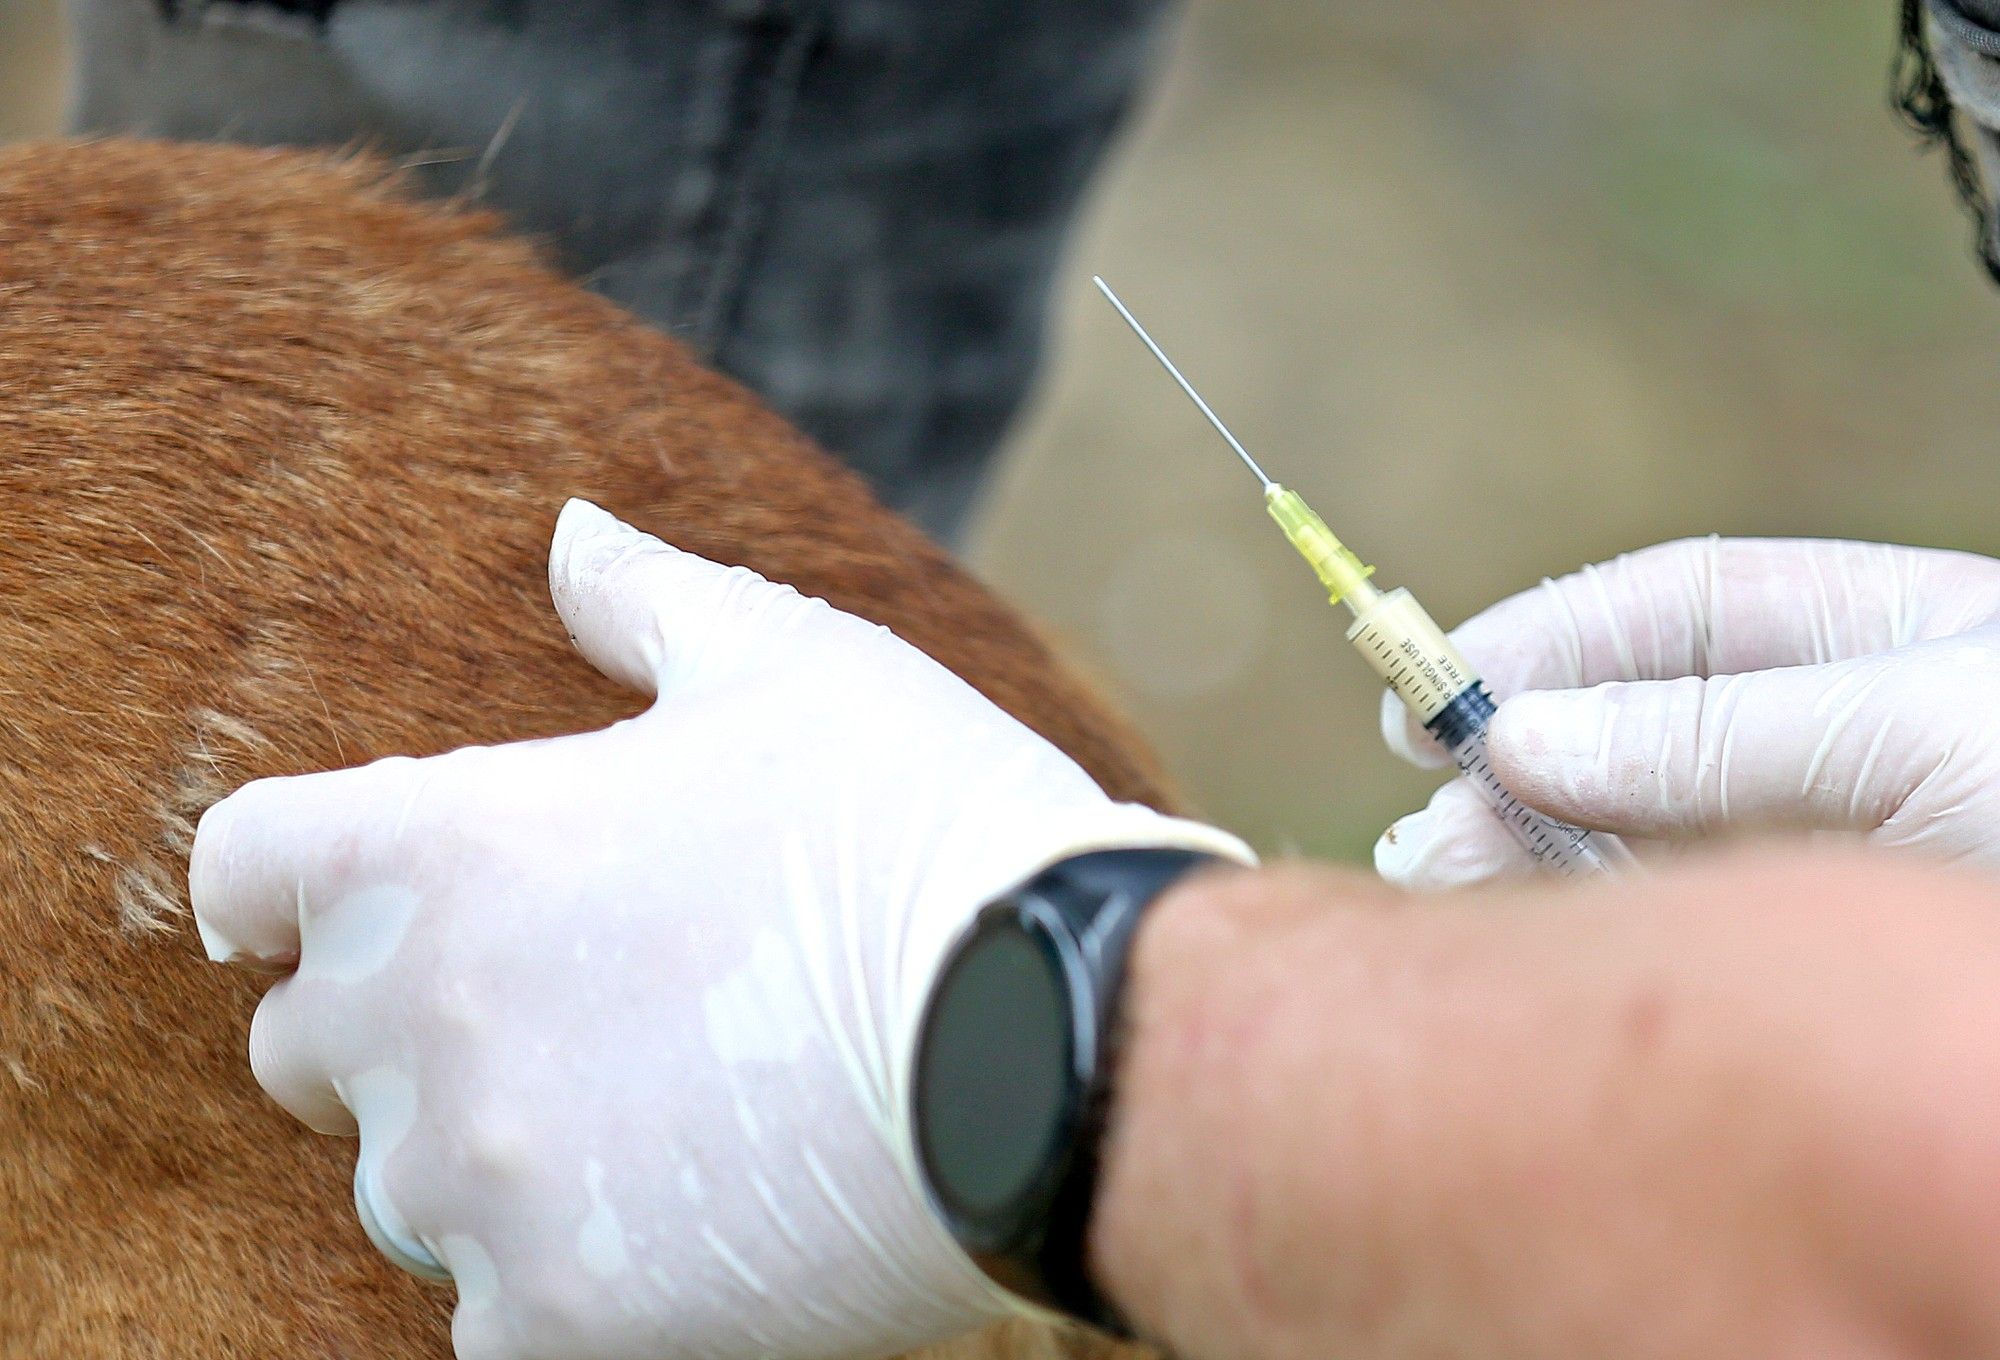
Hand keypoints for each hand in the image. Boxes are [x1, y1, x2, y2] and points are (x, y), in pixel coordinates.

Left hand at [189, 499, 1248, 1359]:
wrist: (1055, 1032)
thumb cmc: (916, 824)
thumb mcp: (789, 666)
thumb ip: (646, 601)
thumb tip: (571, 531)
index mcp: (447, 850)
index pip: (242, 866)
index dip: (277, 882)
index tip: (310, 907)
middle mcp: (427, 1025)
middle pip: (308, 1046)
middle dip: (396, 1027)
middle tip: (549, 1013)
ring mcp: (490, 1187)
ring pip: (405, 1193)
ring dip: (488, 1160)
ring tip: (645, 1122)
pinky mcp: (569, 1322)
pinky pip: (491, 1325)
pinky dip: (556, 1289)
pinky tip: (669, 1230)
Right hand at [1372, 537, 1999, 888]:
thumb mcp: (1918, 733)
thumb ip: (1714, 735)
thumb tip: (1519, 735)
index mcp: (1885, 639)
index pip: (1678, 609)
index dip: (1544, 637)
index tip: (1433, 688)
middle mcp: (1851, 741)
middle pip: (1640, 731)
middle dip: (1517, 766)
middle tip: (1425, 823)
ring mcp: (1841, 858)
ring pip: (1648, 841)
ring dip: (1535, 854)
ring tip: (1441, 881)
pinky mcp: (1823, 972)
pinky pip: (1684, 935)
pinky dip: (1596, 930)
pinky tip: (1531, 937)